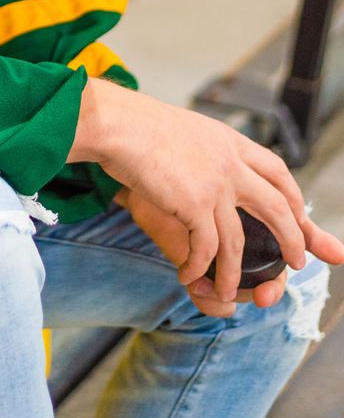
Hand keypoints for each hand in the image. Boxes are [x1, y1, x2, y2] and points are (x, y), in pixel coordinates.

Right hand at [71, 80, 343, 302]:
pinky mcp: (195, 205)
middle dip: (292, 238)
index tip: (300, 216)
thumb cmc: (137, 125)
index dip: (292, 197)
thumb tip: (207, 164)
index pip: (277, 171)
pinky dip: (197, 268)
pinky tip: (187, 277)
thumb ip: (206, 150)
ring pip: (239, 242)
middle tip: (297, 261)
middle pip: (277, 207)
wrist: (118, 124)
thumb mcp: (187, 130)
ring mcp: (216, 185)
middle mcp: (230, 163)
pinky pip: (205, 250)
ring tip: (230, 293)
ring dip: (234, 274)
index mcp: (230, 142)